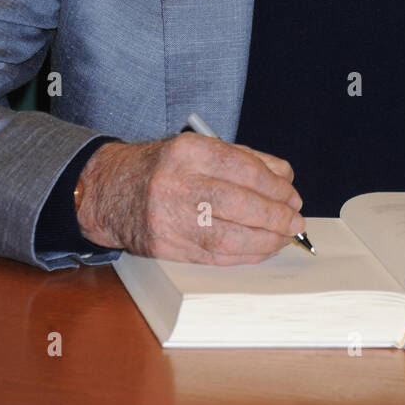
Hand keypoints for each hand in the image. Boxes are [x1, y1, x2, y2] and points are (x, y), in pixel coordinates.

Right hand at [75, 134, 305, 264]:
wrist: (109, 190)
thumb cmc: (163, 167)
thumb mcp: (199, 149)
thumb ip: (244, 159)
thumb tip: (285, 178)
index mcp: (187, 151)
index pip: (243, 169)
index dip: (275, 186)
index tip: (292, 194)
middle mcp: (176, 184)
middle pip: (239, 204)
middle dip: (275, 216)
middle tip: (295, 220)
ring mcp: (169, 218)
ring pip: (228, 236)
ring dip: (264, 241)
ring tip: (283, 237)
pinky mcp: (166, 246)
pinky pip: (214, 256)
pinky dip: (244, 255)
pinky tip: (261, 249)